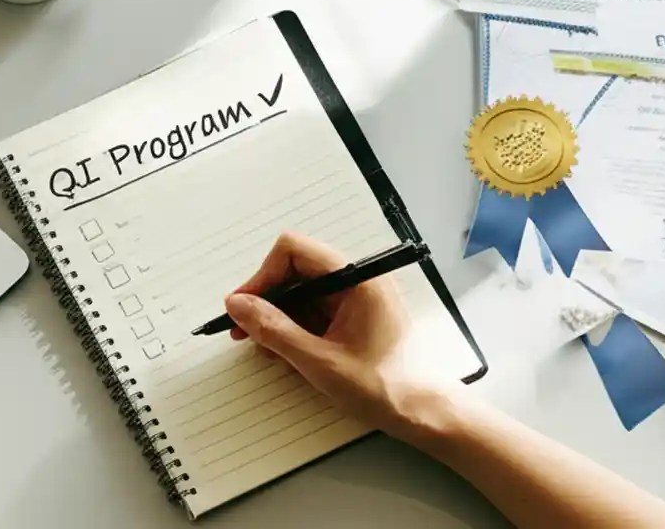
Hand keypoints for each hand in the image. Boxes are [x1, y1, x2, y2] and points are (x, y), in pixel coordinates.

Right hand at [225, 233, 454, 440]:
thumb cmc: (385, 387)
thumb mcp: (319, 361)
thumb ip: (274, 329)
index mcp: (357, 278)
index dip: (262, 276)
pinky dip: (296, 331)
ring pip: (302, 294)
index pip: (294, 251)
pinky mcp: (355, 317)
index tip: (242, 307)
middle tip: (243, 331)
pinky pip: (315, 313)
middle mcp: (358, 280)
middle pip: (295, 272)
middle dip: (266, 301)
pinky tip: (288, 356)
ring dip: (279, 320)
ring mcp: (357, 298)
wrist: (426, 414)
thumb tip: (238, 305)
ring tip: (269, 351)